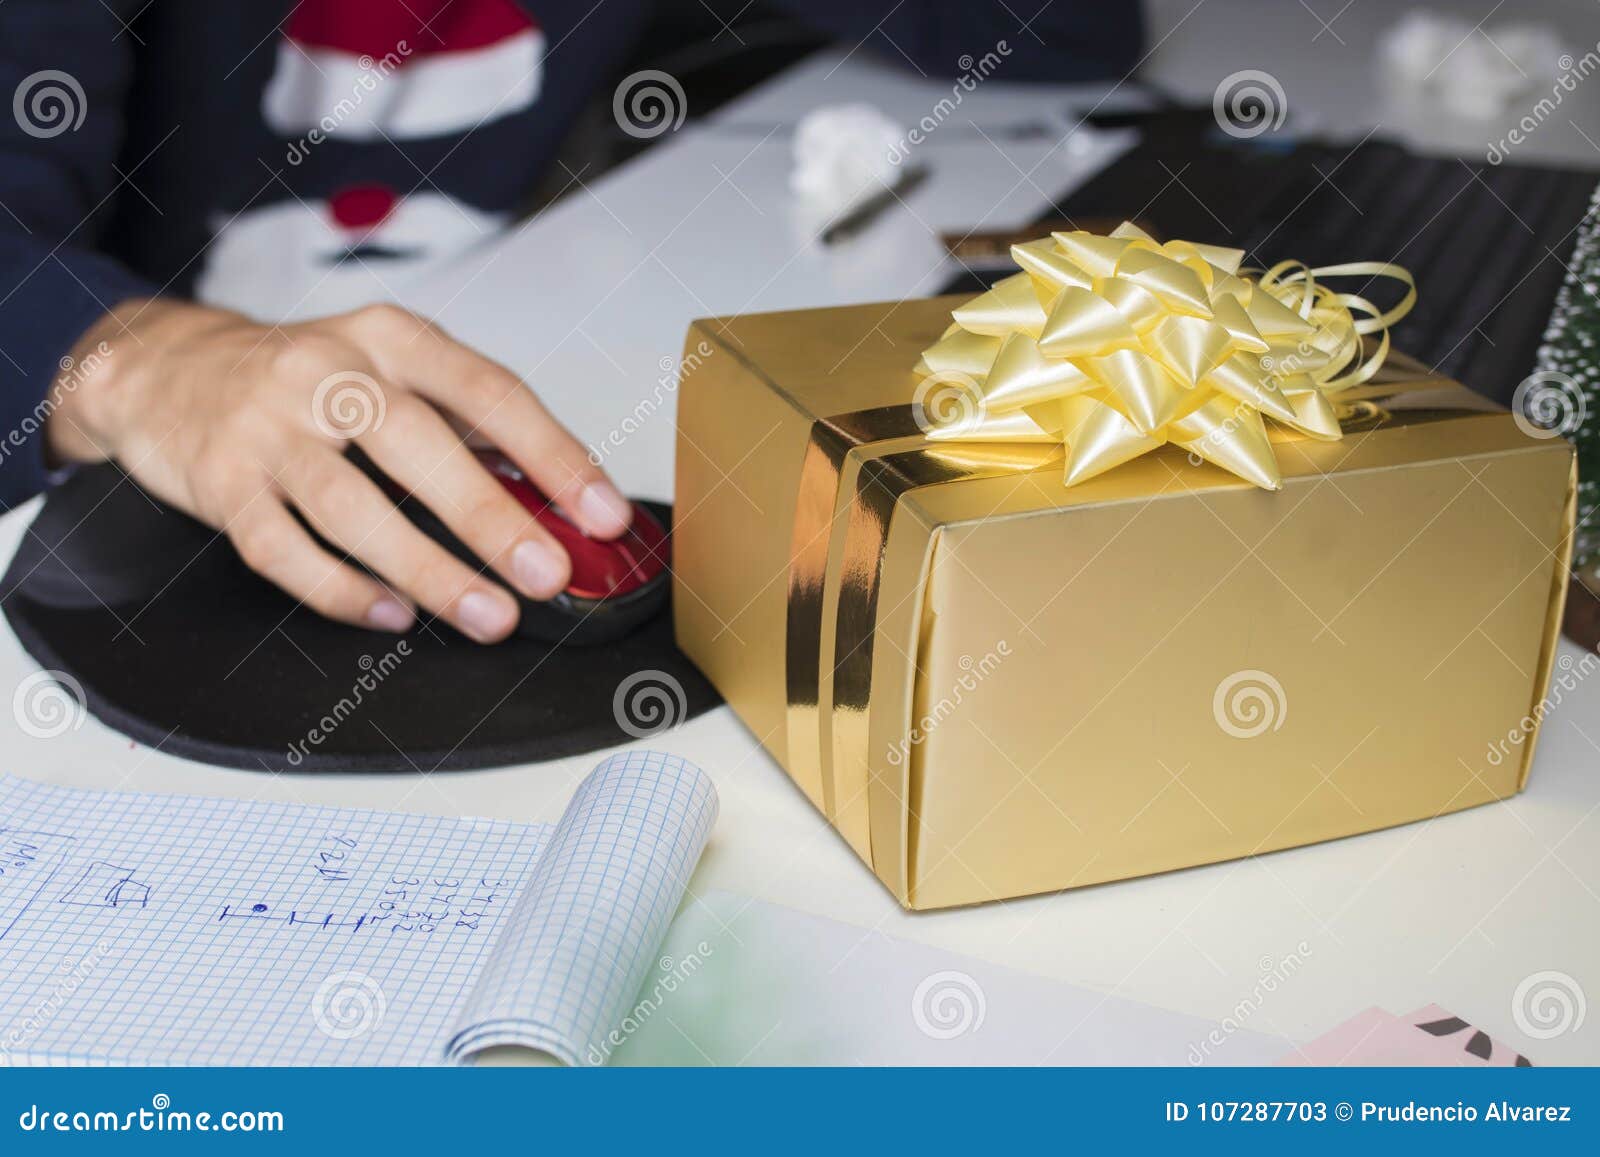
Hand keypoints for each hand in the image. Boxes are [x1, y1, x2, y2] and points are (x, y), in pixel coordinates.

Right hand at [46, 299, 632, 642]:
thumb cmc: (303, 378)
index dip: (554, 455)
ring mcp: (266, 428)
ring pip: (353, 509)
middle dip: (492, 518)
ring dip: (429, 571)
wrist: (164, 367)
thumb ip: (464, 425)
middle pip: (420, 446)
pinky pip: (283, 550)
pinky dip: (342, 591)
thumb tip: (552, 499)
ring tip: (488, 614)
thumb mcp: (388, 369)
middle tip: (547, 575)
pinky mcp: (220, 484)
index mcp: (389, 337)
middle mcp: (327, 371)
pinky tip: (393, 616)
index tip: (603, 512)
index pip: (489, 392)